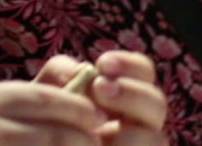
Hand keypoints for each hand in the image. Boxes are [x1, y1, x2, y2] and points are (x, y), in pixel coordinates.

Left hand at [35, 52, 168, 145]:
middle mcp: (137, 125)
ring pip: (159, 140)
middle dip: (132, 93)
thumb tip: (81, 70)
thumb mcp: (44, 95)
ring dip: (134, 135)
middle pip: (158, 104)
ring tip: (98, 135)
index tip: (102, 64)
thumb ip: (59, 73)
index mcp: (123, 98)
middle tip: (99, 90)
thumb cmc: (43, 123)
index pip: (144, 73)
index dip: (131, 65)